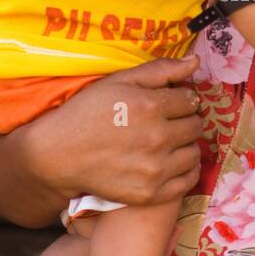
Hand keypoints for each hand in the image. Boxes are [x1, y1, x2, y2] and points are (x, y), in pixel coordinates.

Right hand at [25, 56, 204, 205]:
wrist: (59, 154)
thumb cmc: (87, 112)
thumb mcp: (119, 81)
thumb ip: (160, 69)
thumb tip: (195, 62)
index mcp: (151, 106)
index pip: (191, 99)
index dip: (182, 98)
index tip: (170, 102)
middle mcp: (157, 138)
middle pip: (196, 126)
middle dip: (186, 119)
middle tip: (169, 121)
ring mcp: (155, 169)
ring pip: (195, 152)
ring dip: (186, 145)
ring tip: (168, 141)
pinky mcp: (151, 193)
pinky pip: (188, 180)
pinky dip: (186, 170)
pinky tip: (172, 162)